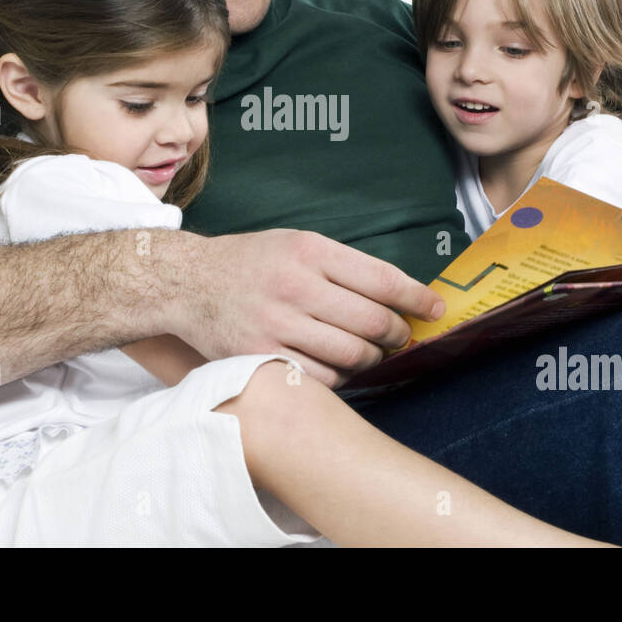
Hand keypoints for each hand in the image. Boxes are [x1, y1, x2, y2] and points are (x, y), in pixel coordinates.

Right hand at [173, 229, 444, 387]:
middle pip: (372, 322)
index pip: (381, 279)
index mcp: (309, 251)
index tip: (434, 309)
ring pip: (351, 355)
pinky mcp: (260, 355)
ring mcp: (276, 323)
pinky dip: (340, 377)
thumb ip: (343, 266)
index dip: (417, 298)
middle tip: (401, 336)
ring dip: (372, 359)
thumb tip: (398, 294)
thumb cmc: (250, 262)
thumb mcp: (296, 243)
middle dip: (398, 334)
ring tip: (371, 353)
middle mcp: (294, 285)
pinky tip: (339, 366)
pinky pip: (320, 377)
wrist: (186, 281)